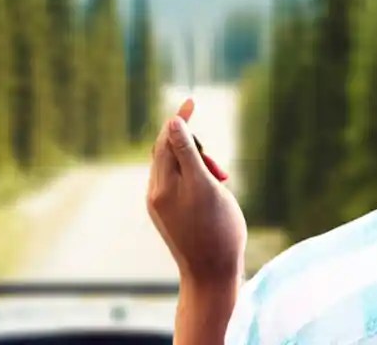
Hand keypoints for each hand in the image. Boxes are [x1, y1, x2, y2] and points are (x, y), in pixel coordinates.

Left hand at [146, 99, 246, 285]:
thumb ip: (187, 153)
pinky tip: (211, 193)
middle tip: (220, 171)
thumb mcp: (205, 186)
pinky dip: (194, 179)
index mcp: (162, 183)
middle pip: (168, 152)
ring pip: (175, 169)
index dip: (179, 119)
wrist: (212, 275)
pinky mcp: (168, 216)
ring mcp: (160, 206)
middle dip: (195, 149)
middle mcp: (156, 193)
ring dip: (198, 165)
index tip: (192, 101)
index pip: (166, 139)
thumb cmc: (216, 230)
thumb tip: (172, 122)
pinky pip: (177, 185)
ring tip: (221, 184)